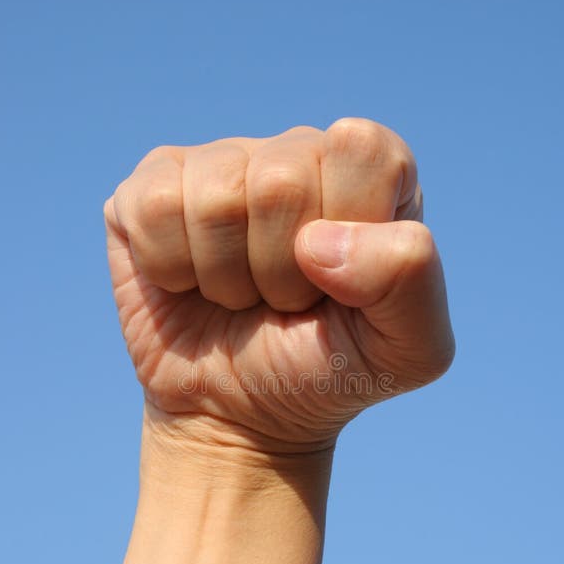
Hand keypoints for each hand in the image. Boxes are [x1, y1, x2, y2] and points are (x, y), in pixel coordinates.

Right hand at [104, 118, 453, 450]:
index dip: (347, 232)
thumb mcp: (408, 350)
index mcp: (369, 172)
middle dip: (280, 273)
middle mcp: (296, 152)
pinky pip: (153, 206)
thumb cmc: (326, 370)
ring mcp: (220, 163)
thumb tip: (317, 239)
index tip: (338, 282)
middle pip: (281, 180)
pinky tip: (188, 282)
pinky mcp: (153, 186)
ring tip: (239, 295)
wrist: (239, 414)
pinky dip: (171, 269)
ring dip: (225, 277)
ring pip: (215, 197)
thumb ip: (410, 281)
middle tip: (282, 301)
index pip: (362, 149)